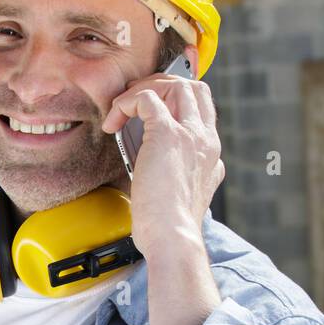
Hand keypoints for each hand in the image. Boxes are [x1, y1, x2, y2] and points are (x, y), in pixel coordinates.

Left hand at [102, 74, 224, 256]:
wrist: (173, 238)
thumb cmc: (169, 228)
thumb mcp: (182, 196)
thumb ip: (179, 176)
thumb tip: (154, 167)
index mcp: (210, 154)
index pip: (202, 109)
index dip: (175, 101)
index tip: (149, 112)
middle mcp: (205, 139)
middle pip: (192, 88)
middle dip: (161, 86)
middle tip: (134, 103)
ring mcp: (190, 134)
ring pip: (174, 85)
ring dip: (143, 90)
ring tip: (120, 111)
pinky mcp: (167, 135)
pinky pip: (147, 98)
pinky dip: (126, 103)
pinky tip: (112, 122)